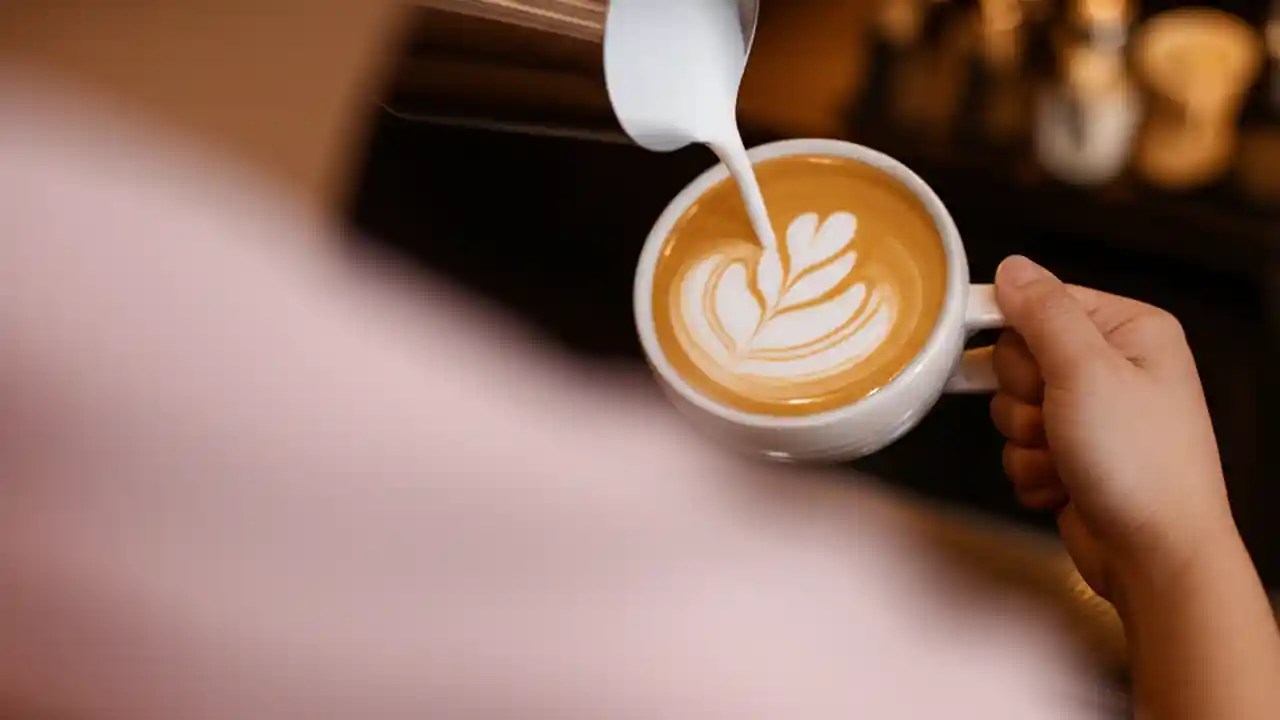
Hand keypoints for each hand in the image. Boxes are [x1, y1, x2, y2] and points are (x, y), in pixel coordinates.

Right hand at [990, 256, 1236, 601]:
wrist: (1156, 556)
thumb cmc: (1140, 465)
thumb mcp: (1086, 371)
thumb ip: (1043, 312)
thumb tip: (1013, 267)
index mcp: (1129, 331)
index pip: (1041, 303)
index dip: (1016, 337)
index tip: (1005, 364)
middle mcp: (1114, 367)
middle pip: (1017, 359)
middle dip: (1023, 399)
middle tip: (1057, 420)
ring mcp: (1092, 415)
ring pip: (1010, 408)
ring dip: (1026, 441)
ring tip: (1067, 459)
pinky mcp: (1073, 456)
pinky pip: (1018, 450)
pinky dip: (1033, 472)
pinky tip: (1067, 485)